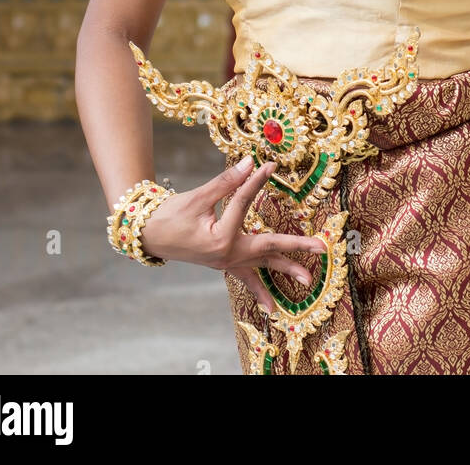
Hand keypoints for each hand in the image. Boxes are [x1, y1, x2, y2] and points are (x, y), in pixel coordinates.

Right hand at [140, 160, 325, 311]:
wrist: (149, 235)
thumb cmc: (170, 216)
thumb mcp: (197, 197)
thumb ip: (226, 182)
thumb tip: (251, 162)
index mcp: (221, 236)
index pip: (245, 202)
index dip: (256, 181)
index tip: (270, 165)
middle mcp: (227, 254)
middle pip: (267, 247)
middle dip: (296, 246)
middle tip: (321, 247)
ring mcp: (226, 262)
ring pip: (261, 266)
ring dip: (285, 270)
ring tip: (309, 280)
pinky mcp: (223, 263)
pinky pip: (246, 278)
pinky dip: (259, 290)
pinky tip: (271, 307)